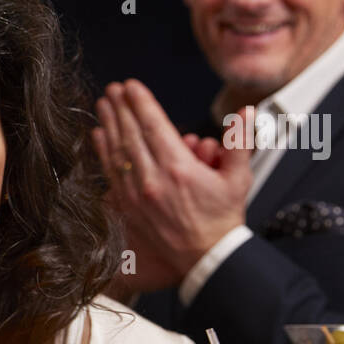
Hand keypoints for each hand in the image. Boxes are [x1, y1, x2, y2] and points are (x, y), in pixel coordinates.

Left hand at [93, 79, 250, 287]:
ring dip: (109, 126)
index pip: (154, 127)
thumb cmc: (222, 221)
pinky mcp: (129, 207)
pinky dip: (103, 152)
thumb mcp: (238, 179)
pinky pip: (111, 174)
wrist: (206, 258)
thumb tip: (245, 113)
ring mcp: (137, 195)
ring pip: (118, 153)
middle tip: (113, 89)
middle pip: (131, 136)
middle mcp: (153, 181)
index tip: (131, 86)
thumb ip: (239, 143)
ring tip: (103, 105)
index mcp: (179, 170)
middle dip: (121, 108)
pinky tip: (98, 136)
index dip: (140, 103)